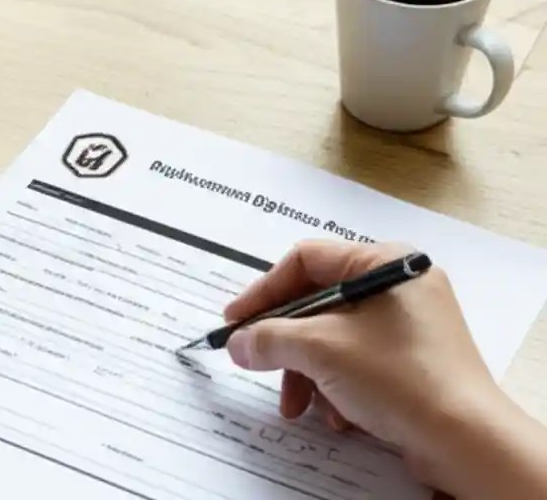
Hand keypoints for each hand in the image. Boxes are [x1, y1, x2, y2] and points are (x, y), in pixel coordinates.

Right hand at [224, 240, 546, 497]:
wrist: (465, 439)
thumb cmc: (400, 377)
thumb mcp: (320, 349)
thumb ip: (269, 338)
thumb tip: (238, 342)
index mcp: (384, 263)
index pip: (305, 260)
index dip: (263, 291)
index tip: (235, 321)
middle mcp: (399, 286)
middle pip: (316, 303)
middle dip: (285, 343)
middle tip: (256, 363)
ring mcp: (409, 325)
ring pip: (333, 338)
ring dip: (306, 372)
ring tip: (297, 405)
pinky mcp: (412, 360)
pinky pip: (357, 361)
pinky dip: (336, 386)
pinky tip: (336, 415)